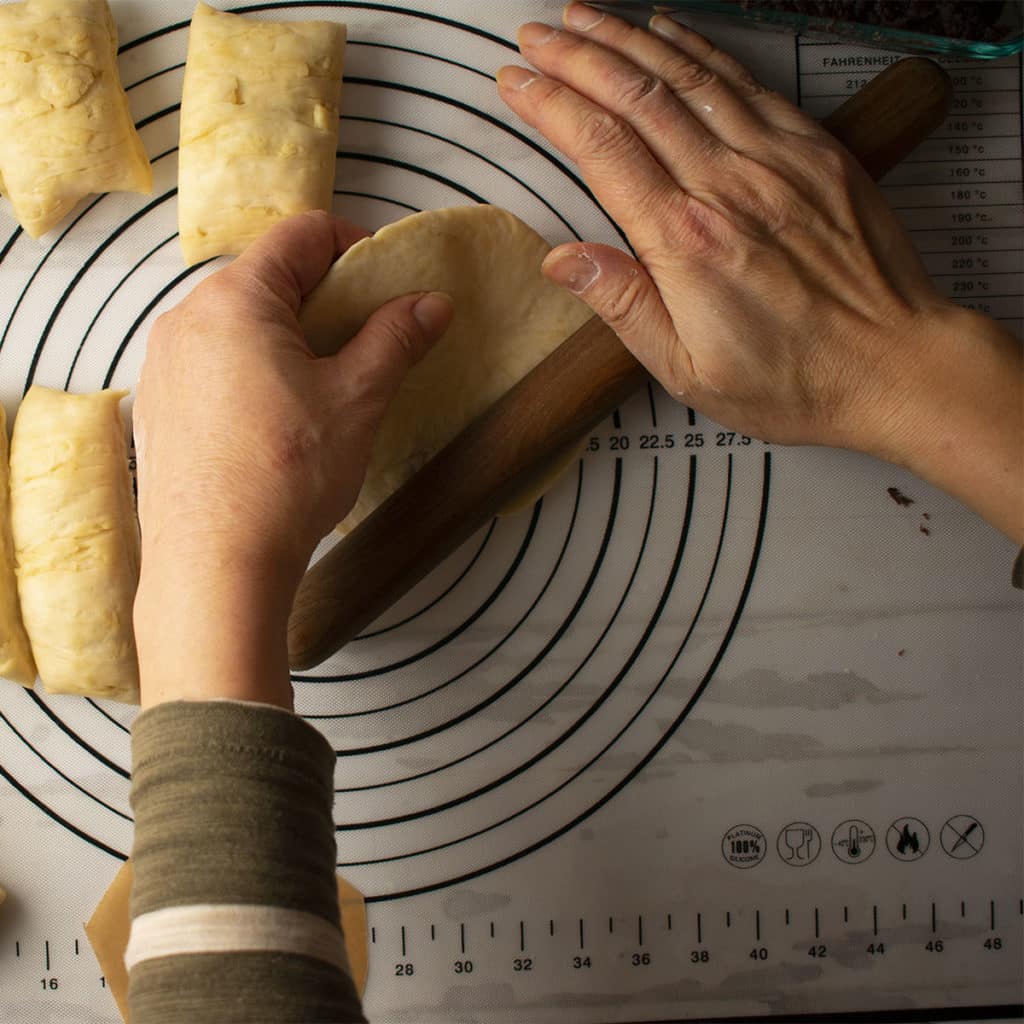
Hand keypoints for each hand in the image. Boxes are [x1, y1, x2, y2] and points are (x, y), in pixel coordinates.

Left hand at [133, 211, 452, 707]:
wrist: (215, 566)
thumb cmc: (286, 475)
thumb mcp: (358, 398)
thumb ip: (396, 337)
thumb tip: (431, 302)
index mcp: (234, 299)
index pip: (301, 236)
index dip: (354, 247)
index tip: (388, 280)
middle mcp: (185, 319)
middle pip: (267, 278)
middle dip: (324, 299)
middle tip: (366, 340)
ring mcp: (163, 365)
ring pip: (239, 324)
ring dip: (289, 338)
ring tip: (326, 387)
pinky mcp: (158, 408)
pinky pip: (213, 365)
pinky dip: (253, 371)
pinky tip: (280, 420)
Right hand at [497, 3, 1021, 540]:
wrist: (896, 364)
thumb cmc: (794, 379)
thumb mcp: (689, 371)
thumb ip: (623, 306)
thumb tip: (559, 259)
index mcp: (686, 242)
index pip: (601, 148)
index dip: (551, 105)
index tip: (516, 83)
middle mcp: (728, 186)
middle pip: (636, 96)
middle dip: (576, 55)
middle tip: (535, 35)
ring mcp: (776, 160)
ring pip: (686, 77)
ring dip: (626, 38)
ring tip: (581, 16)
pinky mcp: (815, 150)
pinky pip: (744, 82)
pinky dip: (698, 48)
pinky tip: (666, 29)